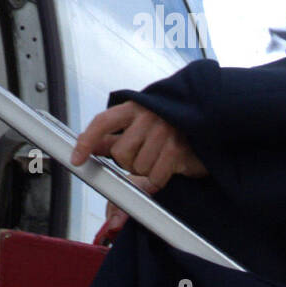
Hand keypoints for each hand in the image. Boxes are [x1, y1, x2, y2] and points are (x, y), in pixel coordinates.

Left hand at [72, 100, 206, 234]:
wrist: (209, 123)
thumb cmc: (170, 127)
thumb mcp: (139, 127)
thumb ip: (112, 138)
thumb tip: (88, 148)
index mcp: (134, 107)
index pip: (102, 122)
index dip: (86, 141)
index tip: (76, 159)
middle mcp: (149, 116)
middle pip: (120, 153)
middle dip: (128, 163)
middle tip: (143, 156)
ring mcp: (165, 131)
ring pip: (137, 167)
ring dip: (146, 171)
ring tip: (159, 158)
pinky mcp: (178, 149)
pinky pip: (155, 177)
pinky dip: (159, 179)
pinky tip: (168, 167)